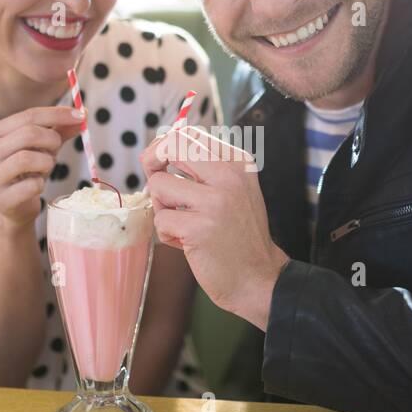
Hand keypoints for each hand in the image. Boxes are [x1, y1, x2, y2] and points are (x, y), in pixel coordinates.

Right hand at [0, 106, 83, 229]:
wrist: (15, 207)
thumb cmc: (28, 172)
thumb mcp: (43, 147)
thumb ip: (60, 130)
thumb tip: (83, 114)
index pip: (29, 115)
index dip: (58, 114)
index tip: (82, 116)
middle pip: (28, 134)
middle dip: (52, 140)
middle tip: (57, 149)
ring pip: (27, 158)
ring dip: (46, 162)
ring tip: (46, 168)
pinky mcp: (1, 199)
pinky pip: (31, 185)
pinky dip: (41, 184)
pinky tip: (37, 185)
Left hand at [140, 126, 289, 328]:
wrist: (258, 278)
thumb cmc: (239, 236)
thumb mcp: (234, 191)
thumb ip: (204, 169)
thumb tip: (161, 147)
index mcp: (237, 163)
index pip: (188, 134)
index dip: (164, 145)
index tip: (159, 162)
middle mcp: (229, 176)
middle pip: (171, 147)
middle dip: (152, 163)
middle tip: (158, 185)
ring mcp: (215, 202)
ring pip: (159, 185)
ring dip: (162, 208)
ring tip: (182, 223)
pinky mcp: (199, 227)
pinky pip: (161, 219)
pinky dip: (167, 233)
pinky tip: (187, 243)